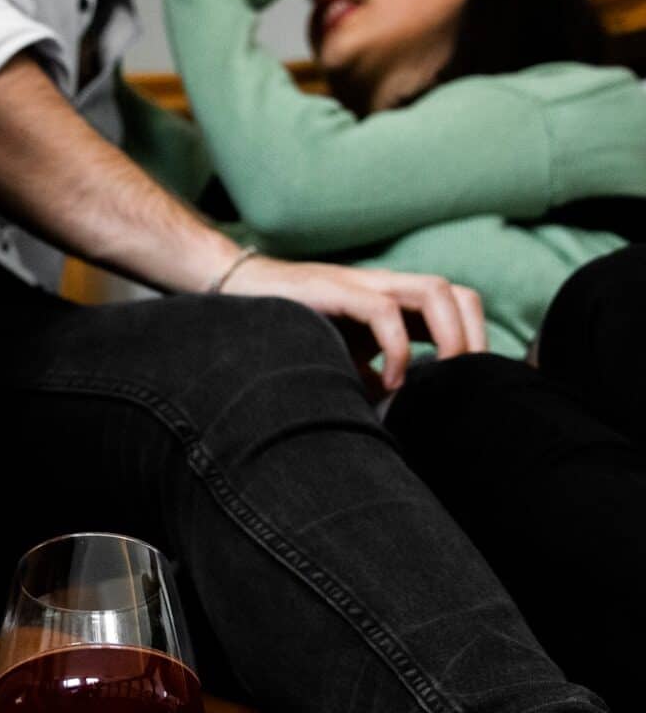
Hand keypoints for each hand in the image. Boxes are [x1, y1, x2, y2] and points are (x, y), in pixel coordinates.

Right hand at [220, 256, 485, 390]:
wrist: (236, 300)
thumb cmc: (291, 335)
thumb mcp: (343, 365)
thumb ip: (373, 386)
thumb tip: (402, 425)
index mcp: (395, 306)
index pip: (459, 310)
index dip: (476, 344)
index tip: (471, 390)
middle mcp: (387, 290)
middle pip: (459, 295)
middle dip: (473, 340)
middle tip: (464, 386)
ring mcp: (364, 287)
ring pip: (434, 291)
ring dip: (448, 337)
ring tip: (438, 379)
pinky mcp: (336, 291)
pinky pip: (384, 310)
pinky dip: (396, 347)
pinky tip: (388, 382)